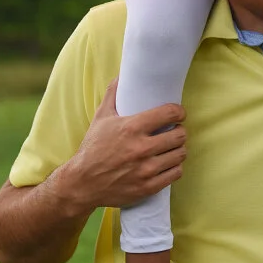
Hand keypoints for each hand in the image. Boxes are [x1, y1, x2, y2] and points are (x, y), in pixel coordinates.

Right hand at [54, 80, 188, 211]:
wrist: (82, 183)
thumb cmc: (93, 148)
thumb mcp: (101, 118)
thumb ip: (112, 95)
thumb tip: (121, 76)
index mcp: (131, 128)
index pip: (169, 113)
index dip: (178, 112)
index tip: (178, 113)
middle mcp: (141, 148)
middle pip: (180, 135)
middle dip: (180, 131)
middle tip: (175, 131)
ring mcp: (145, 169)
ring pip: (180, 154)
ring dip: (179, 149)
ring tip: (173, 147)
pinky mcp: (148, 186)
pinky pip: (176, 173)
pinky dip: (175, 167)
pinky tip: (169, 163)